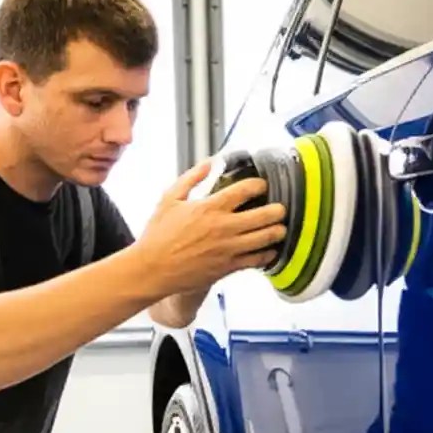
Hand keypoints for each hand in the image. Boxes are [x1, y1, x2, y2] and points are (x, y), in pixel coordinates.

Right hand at [135, 160, 285, 296]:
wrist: (152, 269)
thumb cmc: (159, 235)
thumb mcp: (170, 199)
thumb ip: (191, 178)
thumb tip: (209, 162)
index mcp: (211, 207)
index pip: (246, 190)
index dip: (259, 185)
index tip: (261, 185)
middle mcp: (224, 227)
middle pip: (265, 215)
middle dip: (278, 210)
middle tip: (280, 208)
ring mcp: (229, 249)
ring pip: (266, 238)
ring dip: (278, 231)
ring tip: (279, 228)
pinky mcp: (229, 267)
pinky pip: (257, 260)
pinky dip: (267, 254)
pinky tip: (268, 249)